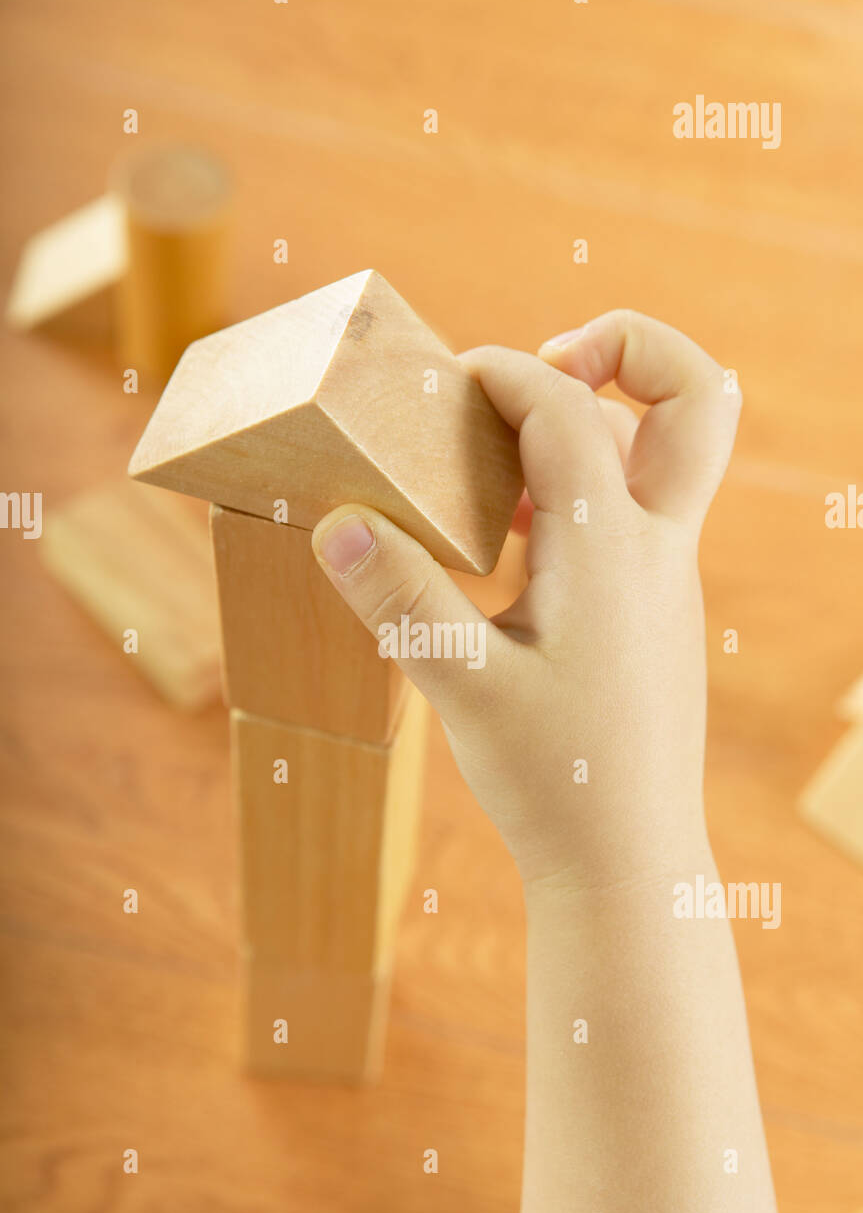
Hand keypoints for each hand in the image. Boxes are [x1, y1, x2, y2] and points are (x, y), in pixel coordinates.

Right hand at [311, 310, 740, 891]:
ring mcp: (663, 580)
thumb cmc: (559, 786)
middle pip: (697, 400)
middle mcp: (655, 550)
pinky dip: (582, 489)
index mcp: (612, 552)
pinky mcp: (651, 612)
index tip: (444, 382)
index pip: (569, 409)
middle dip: (630, 349)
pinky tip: (511, 536)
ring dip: (597, 421)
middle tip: (550, 363)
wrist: (628, 863)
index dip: (504, 370)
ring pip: (667, 455)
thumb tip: (337, 524)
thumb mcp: (465, 691)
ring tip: (503, 452)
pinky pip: (635, 513)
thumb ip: (402, 601)